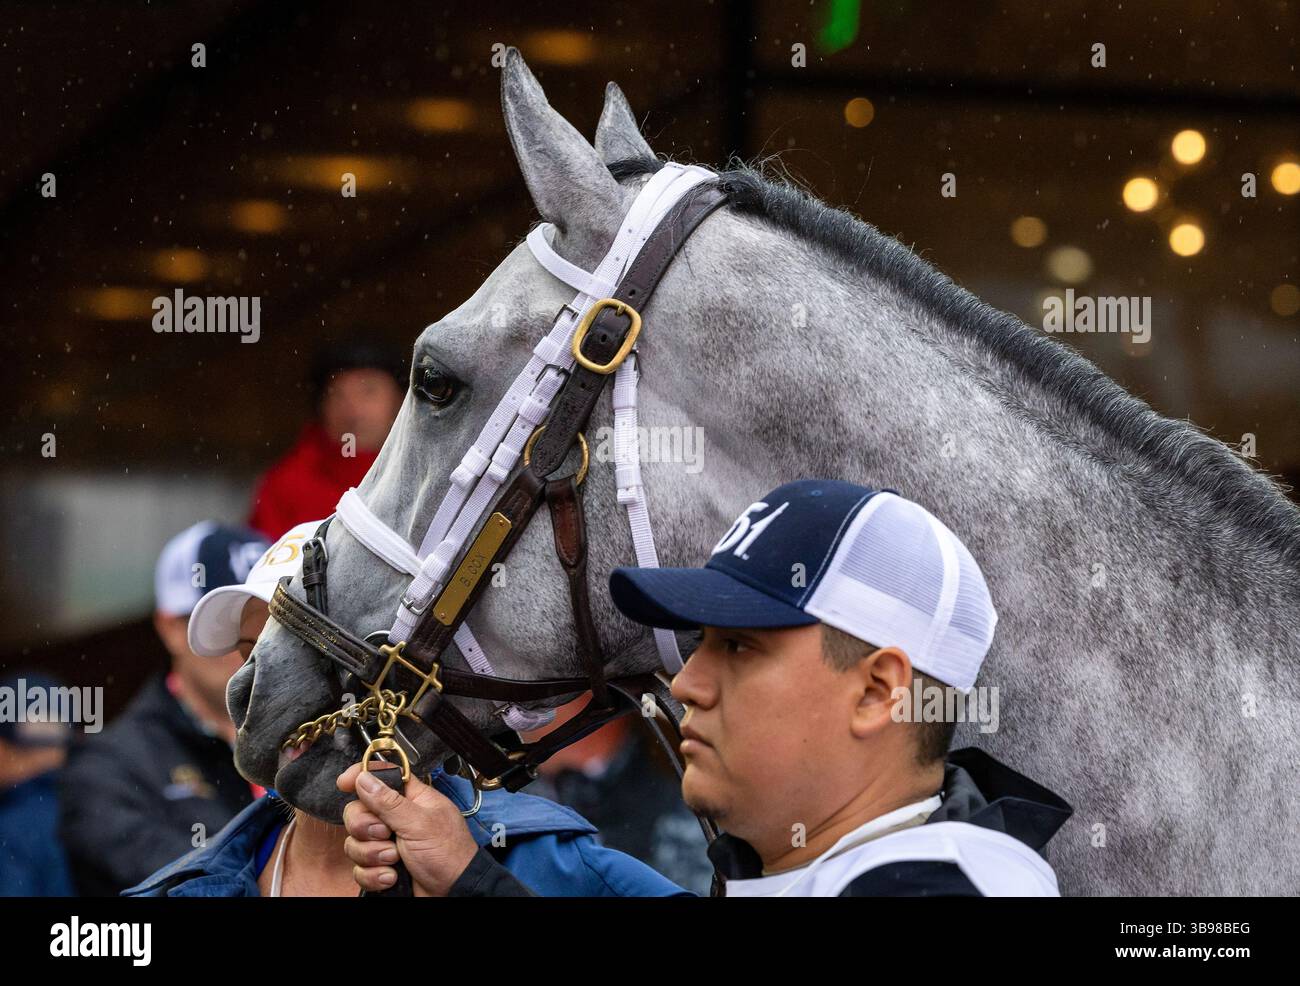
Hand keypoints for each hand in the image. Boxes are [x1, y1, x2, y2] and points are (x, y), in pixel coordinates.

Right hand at [337, 762, 479, 896]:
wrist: (453, 891)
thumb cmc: (450, 854)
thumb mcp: (420, 823)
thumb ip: (390, 802)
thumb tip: (365, 779)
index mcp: (410, 799)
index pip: (382, 777)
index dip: (362, 776)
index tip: (345, 783)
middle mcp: (395, 819)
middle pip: (358, 811)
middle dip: (366, 827)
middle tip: (386, 834)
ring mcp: (387, 843)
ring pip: (355, 842)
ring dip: (372, 854)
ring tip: (395, 859)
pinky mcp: (381, 866)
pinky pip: (359, 868)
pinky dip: (373, 874)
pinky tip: (391, 876)